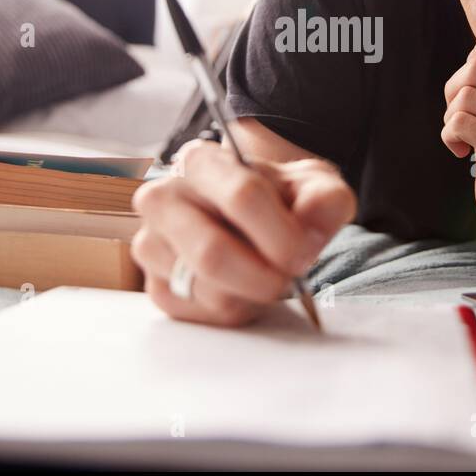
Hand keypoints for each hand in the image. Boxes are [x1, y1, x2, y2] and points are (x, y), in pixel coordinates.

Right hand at [130, 139, 355, 326]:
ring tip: (265, 274)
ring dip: (252, 294)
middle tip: (289, 277)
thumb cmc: (279, 201)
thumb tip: (310, 226)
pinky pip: (201, 314)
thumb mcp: (313, 187)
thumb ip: (324, 200)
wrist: (255, 222)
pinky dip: (235, 310)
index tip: (304, 254)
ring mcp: (152, 245)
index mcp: (200, 162)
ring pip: (208, 290)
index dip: (281, 234)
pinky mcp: (157, 287)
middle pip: (213, 252)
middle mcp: (162, 199)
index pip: (242, 196)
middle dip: (264, 276)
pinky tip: (243, 287)